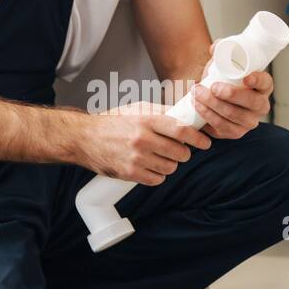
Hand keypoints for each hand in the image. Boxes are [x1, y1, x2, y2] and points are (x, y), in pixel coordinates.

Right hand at [77, 98, 211, 185]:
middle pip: (180, 152)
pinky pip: (157, 179)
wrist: (84, 138)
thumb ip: (161, 112)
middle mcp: (142, 139)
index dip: (197, 138)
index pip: (181, 130)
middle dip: (184, 153)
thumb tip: (185, 114)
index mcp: (146, 120)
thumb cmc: (112, 122)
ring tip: (159, 157)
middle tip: (179, 150)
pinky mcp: (129, 173)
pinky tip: (150, 166)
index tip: (205, 142)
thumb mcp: (136, 109)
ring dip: (170, 164)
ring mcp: (136, 158)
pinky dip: (157, 175)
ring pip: (170, 167)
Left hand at [192, 40, 273, 139]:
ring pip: (233, 116)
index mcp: (263, 87)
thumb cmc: (223, 80)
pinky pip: (222, 127)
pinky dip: (207, 116)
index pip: (265, 83)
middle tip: (213, 87)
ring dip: (213, 105)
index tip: (246, 78)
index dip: (257, 81)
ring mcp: (249, 121)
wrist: (212, 99)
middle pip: (251, 103)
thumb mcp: (224, 64)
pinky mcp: (235, 133)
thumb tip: (215, 48)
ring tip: (198, 93)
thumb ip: (221, 52)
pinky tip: (198, 106)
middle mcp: (260, 106)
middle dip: (231, 95)